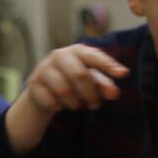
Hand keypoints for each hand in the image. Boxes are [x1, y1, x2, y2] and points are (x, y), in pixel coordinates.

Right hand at [6, 45, 128, 154]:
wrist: (43, 93)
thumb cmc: (73, 84)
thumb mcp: (90, 83)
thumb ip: (103, 85)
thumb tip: (115, 92)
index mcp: (78, 51)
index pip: (95, 56)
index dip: (109, 65)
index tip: (123, 73)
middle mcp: (60, 55)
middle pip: (80, 74)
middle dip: (90, 93)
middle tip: (95, 105)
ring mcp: (45, 68)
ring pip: (64, 89)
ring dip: (74, 102)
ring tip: (78, 105)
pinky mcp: (34, 83)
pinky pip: (50, 100)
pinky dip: (58, 106)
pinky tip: (59, 105)